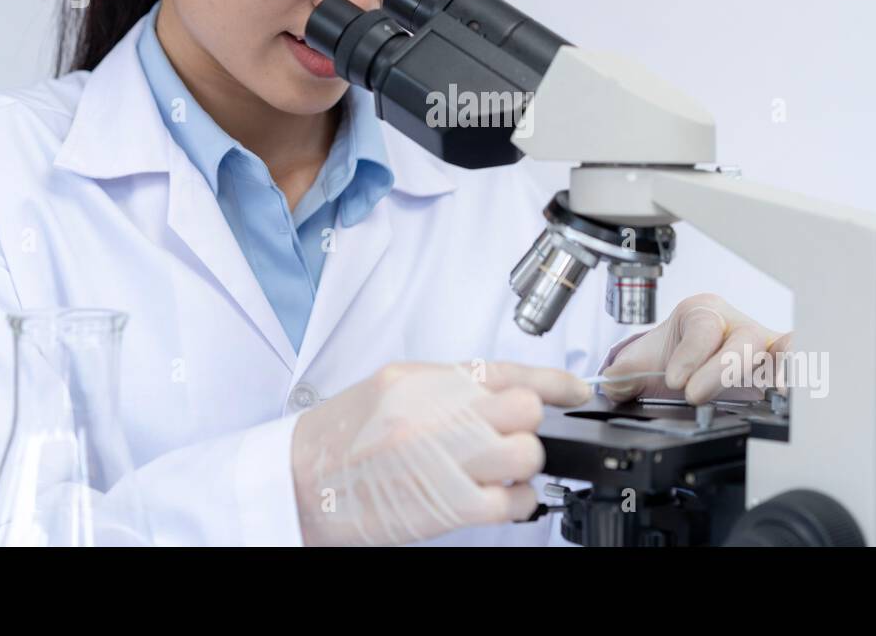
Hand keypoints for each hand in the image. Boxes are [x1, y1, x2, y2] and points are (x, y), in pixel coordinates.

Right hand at [290, 361, 590, 545]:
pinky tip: (500, 498)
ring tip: (502, 468)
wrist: (299, 482)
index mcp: (425, 380)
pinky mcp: (448, 505)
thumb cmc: (342, 438)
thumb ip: (446, 386)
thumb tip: (500, 390)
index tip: (576, 389)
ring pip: (526, 452)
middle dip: (527, 423)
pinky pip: (513, 500)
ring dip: (524, 462)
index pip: (506, 370)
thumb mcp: (391, 389)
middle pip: (525, 408)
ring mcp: (445, 458)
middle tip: (510, 435)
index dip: (553, 380)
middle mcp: (437, 413)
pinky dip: (517, 501)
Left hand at [600, 293, 789, 404]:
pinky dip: (801, 373)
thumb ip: (624, 371)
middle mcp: (737, 326)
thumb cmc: (675, 354)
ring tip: (771, 389)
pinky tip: (797, 389)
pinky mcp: (781, 369)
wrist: (688, 364)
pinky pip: (799, 363)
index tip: (676, 379)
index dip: (691, 353)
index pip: (702, 327)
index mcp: (703, 312)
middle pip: (742, 340)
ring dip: (771, 371)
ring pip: (776, 351)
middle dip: (720, 368)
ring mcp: (763, 347)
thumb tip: (612, 382)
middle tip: (695, 394)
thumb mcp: (645, 360)